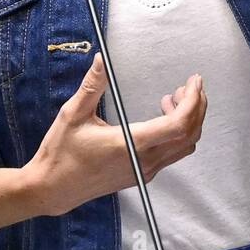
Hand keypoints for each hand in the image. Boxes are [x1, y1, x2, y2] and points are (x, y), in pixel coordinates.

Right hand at [22, 52, 206, 216]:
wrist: (53, 189)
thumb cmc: (61, 154)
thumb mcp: (73, 114)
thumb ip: (92, 85)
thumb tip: (101, 59)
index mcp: (131, 144)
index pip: (178, 125)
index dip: (193, 101)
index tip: (193, 81)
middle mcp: (144, 161)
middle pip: (189, 134)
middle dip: (197, 106)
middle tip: (190, 85)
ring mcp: (145, 170)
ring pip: (184, 146)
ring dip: (188, 120)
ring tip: (174, 98)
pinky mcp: (142, 174)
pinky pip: (173, 153)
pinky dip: (178, 132)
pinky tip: (161, 116)